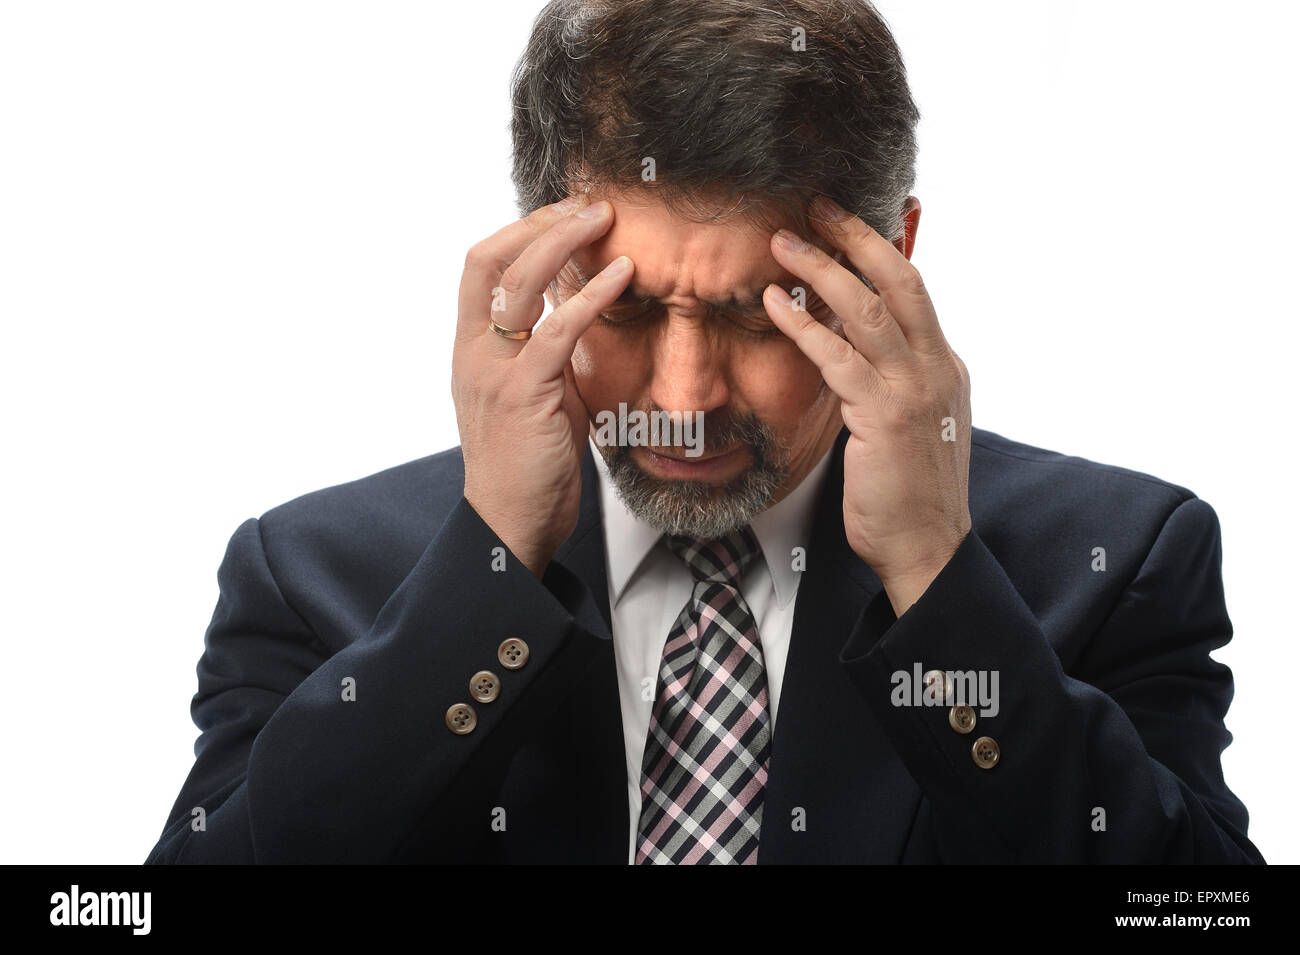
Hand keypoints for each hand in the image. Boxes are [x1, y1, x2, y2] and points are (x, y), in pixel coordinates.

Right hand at [453, 194, 634, 577]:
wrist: (510, 524)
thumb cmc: (529, 462)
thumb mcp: (532, 393)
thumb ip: (543, 351)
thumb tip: (577, 311)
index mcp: (471, 348)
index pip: (481, 265)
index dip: (521, 230)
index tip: (566, 213)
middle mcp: (472, 351)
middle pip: (491, 258)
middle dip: (540, 223)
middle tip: (589, 205)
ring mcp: (492, 370)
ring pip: (519, 282)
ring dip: (564, 242)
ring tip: (605, 220)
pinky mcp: (522, 394)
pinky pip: (556, 331)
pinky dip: (590, 297)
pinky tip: (622, 277)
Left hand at [763, 197, 971, 615]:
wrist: (926, 547)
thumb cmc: (908, 493)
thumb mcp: (912, 426)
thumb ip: (891, 385)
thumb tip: (856, 358)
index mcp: (945, 366)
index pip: (913, 291)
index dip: (878, 251)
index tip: (845, 225)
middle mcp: (937, 367)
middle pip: (900, 279)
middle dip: (857, 236)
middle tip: (816, 205)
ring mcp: (915, 389)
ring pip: (868, 308)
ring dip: (821, 269)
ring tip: (781, 242)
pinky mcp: (884, 415)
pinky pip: (838, 357)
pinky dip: (804, 325)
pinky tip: (774, 304)